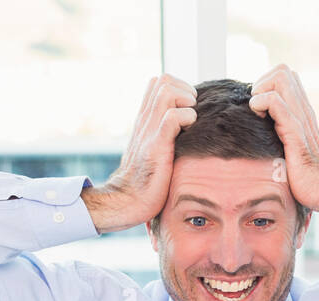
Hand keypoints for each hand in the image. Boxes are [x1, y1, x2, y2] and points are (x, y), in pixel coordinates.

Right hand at [84, 74, 196, 232]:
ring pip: (167, 91)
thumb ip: (164, 135)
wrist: (126, 202)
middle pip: (163, 80)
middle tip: (192, 113)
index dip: (179, 86)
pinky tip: (188, 133)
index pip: (158, 82)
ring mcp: (148, 132)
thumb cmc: (145, 182)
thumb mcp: (153, 150)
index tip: (188, 108)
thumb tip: (186, 130)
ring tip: (190, 122)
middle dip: (185, 90)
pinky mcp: (155, 146)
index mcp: (145, 120)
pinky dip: (186, 119)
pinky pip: (172, 118)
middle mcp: (145, 120)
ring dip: (186, 101)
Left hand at [247, 65, 318, 215]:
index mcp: (302, 111)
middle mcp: (303, 109)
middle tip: (257, 108)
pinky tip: (259, 119)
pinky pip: (276, 103)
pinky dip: (261, 104)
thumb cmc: (306, 175)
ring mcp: (301, 119)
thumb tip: (261, 128)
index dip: (267, 83)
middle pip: (283, 70)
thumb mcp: (291, 147)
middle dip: (262, 83)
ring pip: (281, 78)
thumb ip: (282, 131)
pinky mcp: (295, 132)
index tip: (260, 108)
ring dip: (261, 91)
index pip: (286, 75)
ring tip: (258, 113)